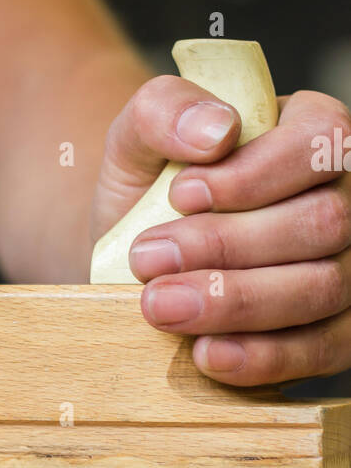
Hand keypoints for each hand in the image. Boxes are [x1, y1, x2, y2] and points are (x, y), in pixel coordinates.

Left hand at [92, 78, 350, 385]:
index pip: (318, 144)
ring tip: (159, 306)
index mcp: (313, 132)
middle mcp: (347, 198)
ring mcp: (349, 268)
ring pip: (323, 289)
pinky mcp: (337, 333)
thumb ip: (165, 110)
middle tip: (148, 259)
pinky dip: (262, 356)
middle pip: (323, 224)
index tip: (180, 195)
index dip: (253, 175)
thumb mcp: (138, 138)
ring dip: (235, 302)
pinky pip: (322, 350)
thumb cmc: (151, 188)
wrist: (139, 260)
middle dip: (228, 246)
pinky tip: (206, 354)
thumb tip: (216, 129)